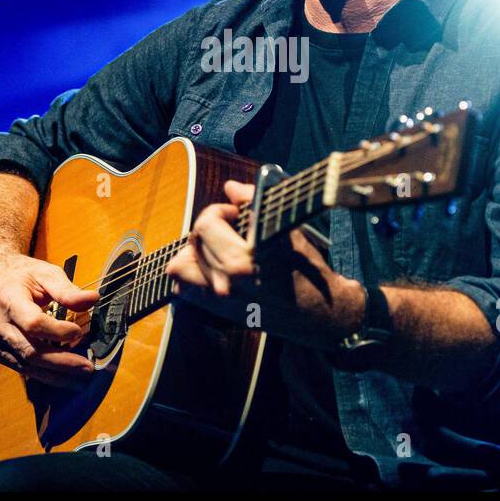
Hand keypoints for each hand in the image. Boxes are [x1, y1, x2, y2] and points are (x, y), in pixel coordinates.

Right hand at [0, 252, 100, 387]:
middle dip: (61, 363)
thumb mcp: (45, 273)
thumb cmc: (20, 275)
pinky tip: (60, 376)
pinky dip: (41, 373)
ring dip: (54, 375)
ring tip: (79, 379)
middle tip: (87, 368)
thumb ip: (67, 290)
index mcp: (8, 298)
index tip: (79, 331)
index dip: (58, 331)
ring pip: (24, 365)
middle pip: (30, 351)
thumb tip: (92, 300)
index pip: (33, 323)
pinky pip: (18, 367)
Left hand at [165, 180, 365, 337]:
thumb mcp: (286, 229)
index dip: (218, 211)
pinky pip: (185, 290)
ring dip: (193, 252)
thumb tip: (230, 187)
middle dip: (208, 228)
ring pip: (179, 268)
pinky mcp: (219, 313)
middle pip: (193, 242)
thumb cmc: (307, 268)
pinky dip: (192, 275)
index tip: (236, 213)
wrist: (319, 312)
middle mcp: (226, 284)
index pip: (205, 225)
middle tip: (230, 228)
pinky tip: (212, 267)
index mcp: (242, 262)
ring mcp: (220, 301)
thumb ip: (254, 202)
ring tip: (215, 247)